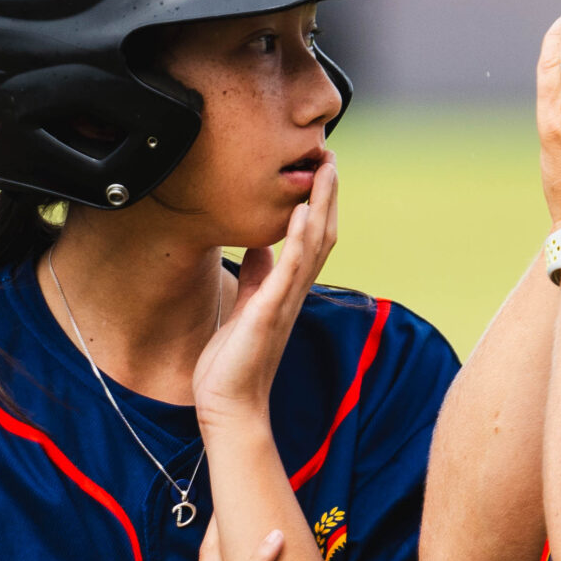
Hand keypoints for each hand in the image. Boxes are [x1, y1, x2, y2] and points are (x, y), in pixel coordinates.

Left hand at [192, 158, 338, 430]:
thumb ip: (258, 274)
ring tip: (325, 170)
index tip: (320, 168)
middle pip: (321, 233)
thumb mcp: (246, 305)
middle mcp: (293, 292)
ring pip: (313, 245)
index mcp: (287, 289)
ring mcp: (285, 301)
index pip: (311, 238)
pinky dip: (298, 240)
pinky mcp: (270, 312)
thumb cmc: (234, 362)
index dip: (318, 203)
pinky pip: (290, 270)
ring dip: (320, 206)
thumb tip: (261, 244)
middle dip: (327, 194)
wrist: (229, 404)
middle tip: (331, 155)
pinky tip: (301, 212)